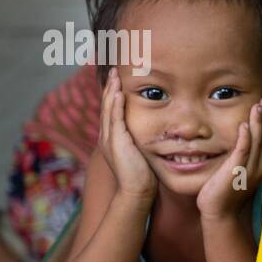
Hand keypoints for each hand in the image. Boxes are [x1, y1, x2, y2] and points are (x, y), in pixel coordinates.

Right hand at [99, 67, 156, 199]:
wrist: (136, 192)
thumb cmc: (143, 175)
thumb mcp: (141, 151)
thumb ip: (141, 139)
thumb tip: (154, 130)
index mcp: (113, 136)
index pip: (112, 109)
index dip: (113, 93)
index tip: (119, 77)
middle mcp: (107, 135)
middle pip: (106, 105)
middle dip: (110, 86)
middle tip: (114, 69)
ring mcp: (109, 138)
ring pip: (108, 108)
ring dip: (111, 90)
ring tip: (115, 74)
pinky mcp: (115, 142)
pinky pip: (114, 118)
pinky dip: (115, 104)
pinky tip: (117, 92)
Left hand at [197, 97, 261, 220]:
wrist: (219, 213)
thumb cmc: (225, 193)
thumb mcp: (237, 172)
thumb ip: (241, 158)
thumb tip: (241, 143)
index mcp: (260, 166)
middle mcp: (259, 167)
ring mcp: (249, 170)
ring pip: (257, 142)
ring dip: (258, 123)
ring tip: (258, 106)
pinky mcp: (236, 172)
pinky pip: (243, 152)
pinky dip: (245, 138)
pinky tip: (245, 125)